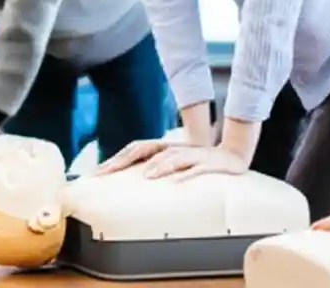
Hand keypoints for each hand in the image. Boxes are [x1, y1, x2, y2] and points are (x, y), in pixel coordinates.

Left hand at [96, 139, 247, 179]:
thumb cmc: (197, 164)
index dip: (115, 159)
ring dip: (159, 165)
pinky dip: (187, 174)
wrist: (233, 156)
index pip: (133, 149)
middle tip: (108, 173)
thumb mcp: (173, 165)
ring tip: (147, 176)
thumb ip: (153, 169)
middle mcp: (174, 147)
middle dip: (126, 160)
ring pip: (172, 156)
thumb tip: (129, 182)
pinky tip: (178, 182)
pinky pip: (197, 168)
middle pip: (145, 148)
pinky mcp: (210, 162)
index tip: (96, 173)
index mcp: (163, 147)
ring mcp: (191, 153)